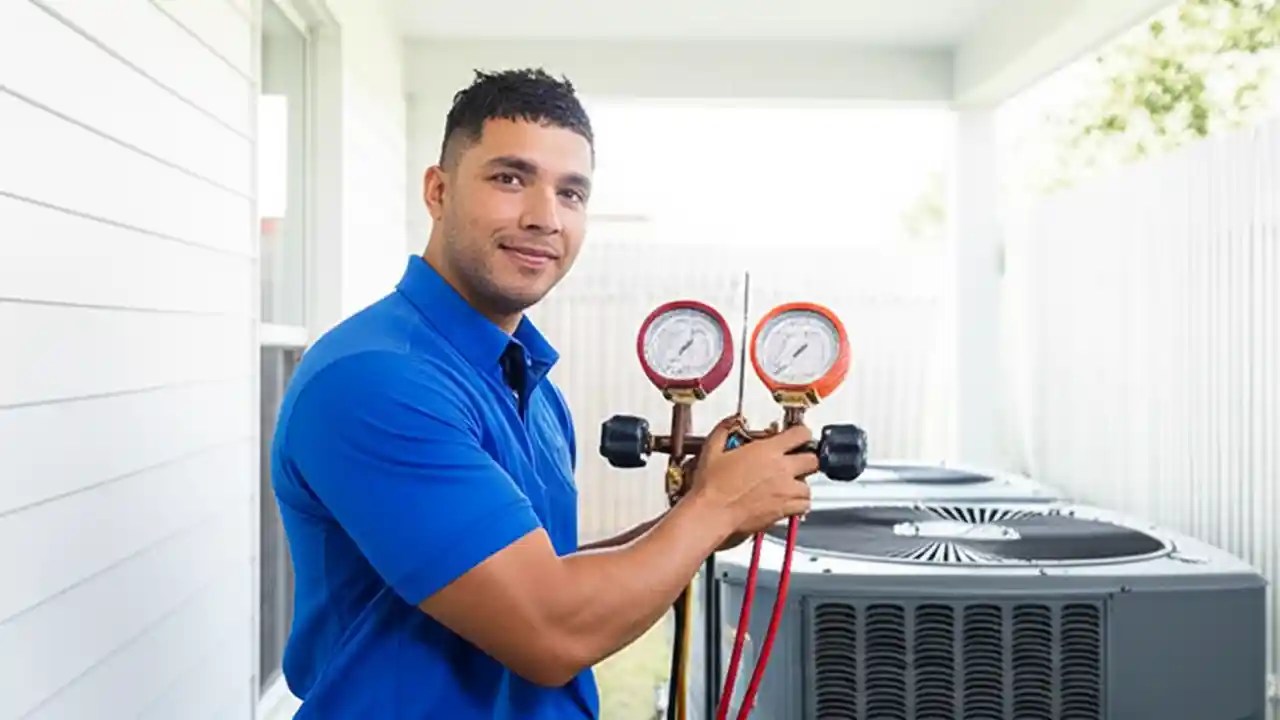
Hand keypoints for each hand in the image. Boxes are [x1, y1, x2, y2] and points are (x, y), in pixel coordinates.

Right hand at [682, 414, 817, 544]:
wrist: (712, 514)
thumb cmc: (711, 486)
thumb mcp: (712, 449)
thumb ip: (725, 429)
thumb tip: (733, 420)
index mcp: (767, 451)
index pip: (800, 434)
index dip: (802, 433)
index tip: (799, 436)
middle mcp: (781, 469)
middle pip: (813, 460)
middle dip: (807, 459)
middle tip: (797, 461)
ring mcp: (785, 491)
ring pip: (809, 486)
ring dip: (802, 484)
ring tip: (790, 485)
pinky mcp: (783, 511)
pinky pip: (804, 506)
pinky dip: (800, 504)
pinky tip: (788, 502)